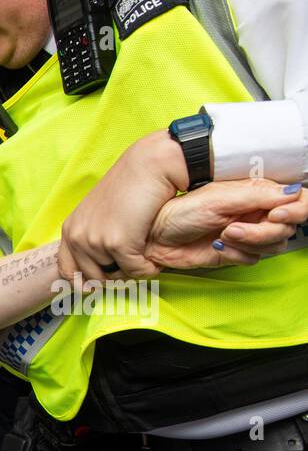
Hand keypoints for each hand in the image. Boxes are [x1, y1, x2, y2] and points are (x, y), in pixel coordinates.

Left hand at [59, 130, 189, 280]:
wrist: (151, 166)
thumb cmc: (132, 187)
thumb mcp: (101, 213)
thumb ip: (94, 237)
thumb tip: (98, 272)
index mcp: (71, 230)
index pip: (67, 272)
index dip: (84, 282)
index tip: (98, 286)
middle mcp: (78, 237)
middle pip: (94, 279)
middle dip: (116, 276)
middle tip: (135, 262)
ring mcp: (95, 241)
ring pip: (117, 277)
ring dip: (134, 270)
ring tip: (145, 252)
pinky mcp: (118, 243)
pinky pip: (136, 271)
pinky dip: (150, 267)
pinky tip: (156, 253)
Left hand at [145, 179, 305, 269]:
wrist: (155, 236)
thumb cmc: (181, 212)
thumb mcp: (220, 199)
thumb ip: (258, 196)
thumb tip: (292, 192)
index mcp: (257, 193)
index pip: (296, 200)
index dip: (295, 210)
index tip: (276, 215)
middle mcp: (256, 212)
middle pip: (287, 227)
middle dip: (264, 231)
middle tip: (235, 228)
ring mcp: (247, 234)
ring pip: (273, 245)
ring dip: (250, 242)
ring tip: (224, 234)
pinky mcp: (235, 252)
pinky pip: (253, 258)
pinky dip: (238, 254)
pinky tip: (218, 246)